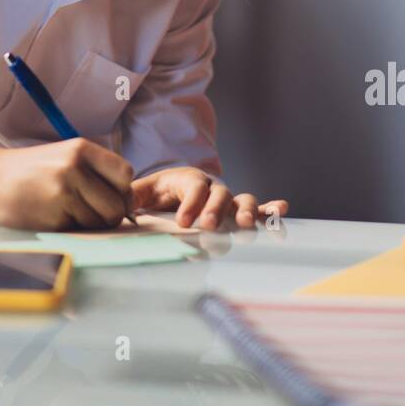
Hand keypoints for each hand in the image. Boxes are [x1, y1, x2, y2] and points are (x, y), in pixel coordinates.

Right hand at [0, 139, 133, 230]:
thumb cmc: (34, 169)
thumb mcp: (66, 155)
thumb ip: (96, 171)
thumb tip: (128, 200)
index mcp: (81, 149)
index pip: (125, 175)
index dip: (123, 191)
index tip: (113, 196)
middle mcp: (75, 168)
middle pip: (116, 204)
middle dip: (111, 214)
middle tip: (96, 213)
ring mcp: (64, 193)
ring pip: (100, 221)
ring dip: (92, 224)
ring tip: (72, 213)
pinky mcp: (54, 217)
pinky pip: (80, 230)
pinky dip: (74, 229)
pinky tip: (56, 216)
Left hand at [130, 167, 288, 230]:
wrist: (174, 188)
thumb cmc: (159, 192)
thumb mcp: (144, 192)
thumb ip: (134, 196)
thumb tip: (123, 204)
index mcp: (189, 179)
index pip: (194, 188)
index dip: (191, 204)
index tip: (182, 222)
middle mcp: (212, 187)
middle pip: (220, 194)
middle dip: (216, 210)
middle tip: (209, 226)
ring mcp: (228, 198)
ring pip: (242, 199)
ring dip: (246, 211)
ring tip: (246, 225)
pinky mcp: (238, 210)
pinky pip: (259, 207)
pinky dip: (271, 209)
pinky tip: (282, 211)